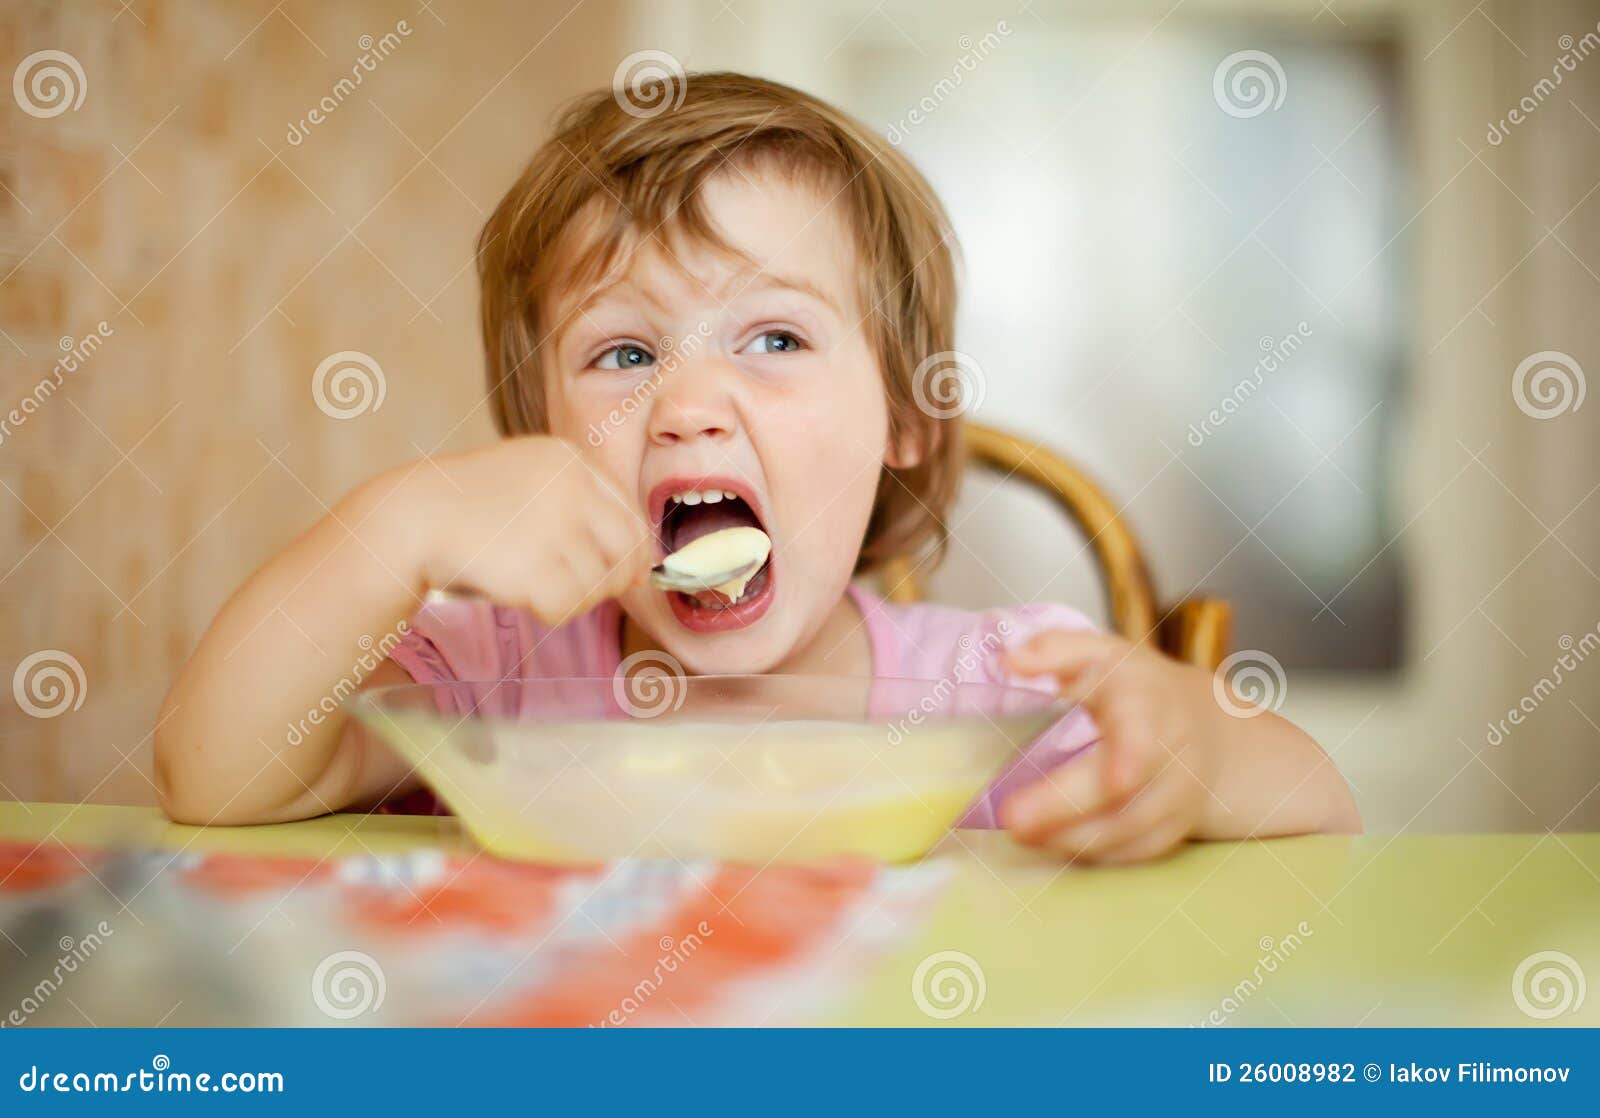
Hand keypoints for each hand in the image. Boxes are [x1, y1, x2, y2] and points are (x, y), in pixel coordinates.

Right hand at [382, 436, 653, 625]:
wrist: (411, 519)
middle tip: (584, 589)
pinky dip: (551, 612)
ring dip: (574, 598)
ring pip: (598, 586)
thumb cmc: (469, 506)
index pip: (631, 513)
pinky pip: (568, 608)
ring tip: (536, 585)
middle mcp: (570, 488)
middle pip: (627, 551)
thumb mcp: (531, 480)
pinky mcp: (536, 569)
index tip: (629, 572)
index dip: (636, 551)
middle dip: (614, 580)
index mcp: (570, 460)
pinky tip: (524, 596)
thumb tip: (641, 568)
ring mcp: (554, 528)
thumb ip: (585, 510)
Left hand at [998, 630, 1236, 864]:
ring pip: (1128, 827)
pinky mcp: (1176, 828)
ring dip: (1071, 837)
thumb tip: (1010, 660)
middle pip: (1124, 788)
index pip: (1142, 727)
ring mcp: (1179, 794)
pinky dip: (1092, 853)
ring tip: (1021, 834)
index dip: (1133, 755)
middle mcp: (1172, 750)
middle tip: (1012, 819)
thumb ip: (1055, 650)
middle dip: (1066, 806)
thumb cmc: (1134, 687)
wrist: (1205, 729)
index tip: (1118, 780)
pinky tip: (1053, 844)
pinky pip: (1134, 850)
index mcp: (1146, 699)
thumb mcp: (1099, 653)